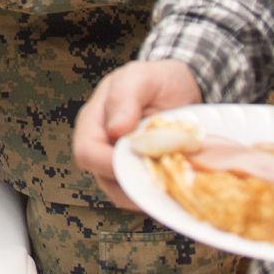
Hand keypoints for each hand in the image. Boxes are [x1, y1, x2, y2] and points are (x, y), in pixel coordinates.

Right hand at [71, 60, 203, 210]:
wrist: (185, 88)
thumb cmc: (158, 80)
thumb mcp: (140, 77)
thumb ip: (125, 98)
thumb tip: (114, 130)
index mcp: (94, 123)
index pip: (87, 152)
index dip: (107, 164)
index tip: (137, 163)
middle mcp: (104, 148)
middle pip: (105, 180)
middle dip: (134, 186)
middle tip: (164, 183)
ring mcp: (125, 164)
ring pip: (127, 194)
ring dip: (150, 194)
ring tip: (175, 187)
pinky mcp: (146, 175)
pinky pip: (147, 195)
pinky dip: (162, 196)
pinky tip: (180, 188)